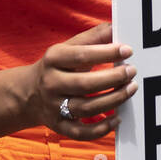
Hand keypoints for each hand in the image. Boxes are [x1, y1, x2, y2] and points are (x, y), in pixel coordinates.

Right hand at [25, 22, 136, 139]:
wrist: (28, 93)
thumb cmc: (57, 66)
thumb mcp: (68, 47)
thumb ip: (93, 37)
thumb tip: (116, 27)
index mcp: (53, 59)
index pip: (81, 56)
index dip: (106, 53)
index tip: (128, 50)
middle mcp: (51, 83)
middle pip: (85, 84)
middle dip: (113, 78)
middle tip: (132, 71)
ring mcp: (54, 107)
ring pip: (86, 108)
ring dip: (113, 100)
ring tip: (131, 89)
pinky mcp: (59, 126)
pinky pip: (81, 133)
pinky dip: (100, 129)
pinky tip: (117, 118)